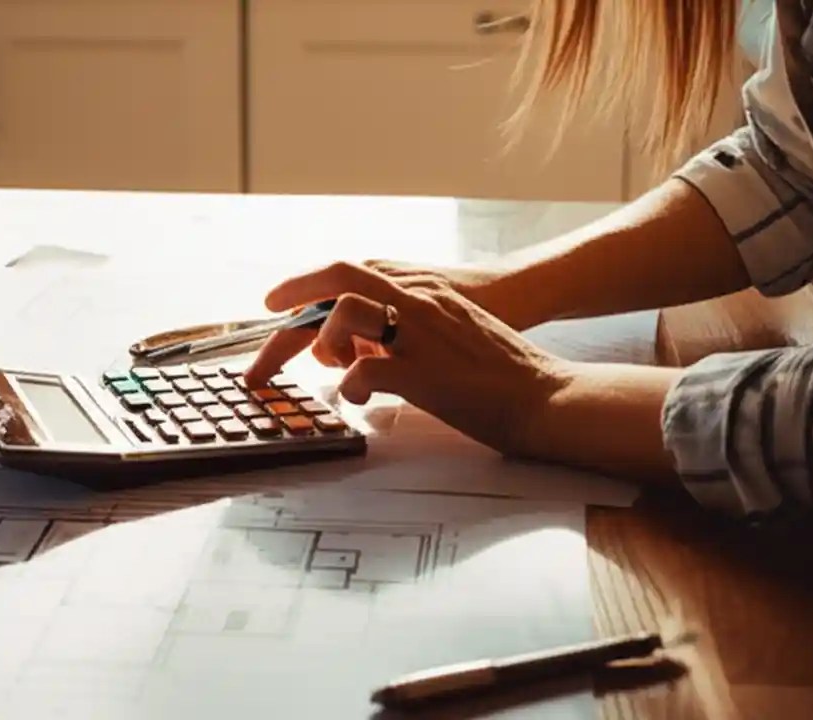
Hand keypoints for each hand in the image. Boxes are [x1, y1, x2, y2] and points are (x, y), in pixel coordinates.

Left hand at [244, 261, 566, 455]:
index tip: (275, 302)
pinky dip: (351, 386)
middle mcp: (418, 303)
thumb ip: (398, 332)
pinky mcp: (427, 374)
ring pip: (348, 313)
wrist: (546, 394)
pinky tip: (362, 400)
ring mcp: (421, 336)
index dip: (304, 285)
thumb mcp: (446, 333)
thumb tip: (349, 350)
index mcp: (421, 291)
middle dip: (293, 302)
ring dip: (328, 341)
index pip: (349, 272)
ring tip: (337, 367)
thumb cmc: (497, 370)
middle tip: (266, 330)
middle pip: (338, 282)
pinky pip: (367, 373)